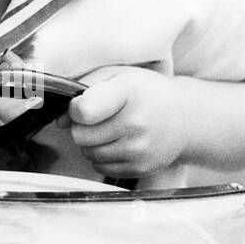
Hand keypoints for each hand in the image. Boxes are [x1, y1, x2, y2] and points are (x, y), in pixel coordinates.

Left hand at [63, 67, 187, 176]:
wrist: (185, 118)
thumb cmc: (147, 93)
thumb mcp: (118, 75)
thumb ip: (83, 89)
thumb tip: (59, 120)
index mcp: (128, 93)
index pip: (83, 111)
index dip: (75, 109)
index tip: (83, 104)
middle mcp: (135, 123)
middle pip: (80, 136)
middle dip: (83, 127)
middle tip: (100, 118)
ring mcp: (138, 149)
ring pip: (89, 154)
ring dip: (93, 143)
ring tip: (111, 129)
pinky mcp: (139, 168)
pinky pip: (101, 168)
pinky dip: (104, 156)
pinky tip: (119, 142)